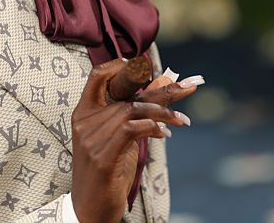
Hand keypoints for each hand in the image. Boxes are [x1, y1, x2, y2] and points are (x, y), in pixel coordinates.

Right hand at [71, 59, 193, 222]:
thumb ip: (136, 110)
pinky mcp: (103, 157)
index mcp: (83, 113)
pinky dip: (153, 128)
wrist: (90, 208)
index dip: (119, 66)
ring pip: (133, 110)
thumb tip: (165, 83)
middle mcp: (85, 122)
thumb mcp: (121, 137)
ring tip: (181, 121)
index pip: (96, 77)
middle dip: (163, 90)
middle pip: (128, 93)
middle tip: (190, 86)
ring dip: (163, 113)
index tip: (144, 65)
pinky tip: (164, 135)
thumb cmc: (107, 171)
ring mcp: (92, 139)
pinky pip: (132, 130)